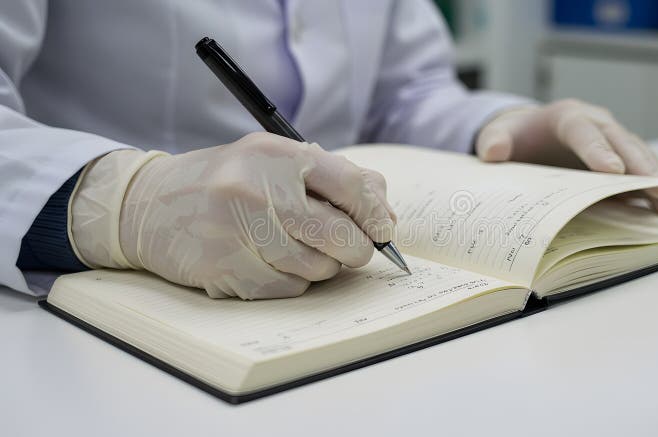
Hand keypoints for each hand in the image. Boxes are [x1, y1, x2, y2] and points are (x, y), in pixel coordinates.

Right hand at [71, 133, 395, 299]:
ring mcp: (237, 229)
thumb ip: (329, 178)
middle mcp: (257, 187)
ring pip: (315, 268)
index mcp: (276, 154)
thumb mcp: (270, 161)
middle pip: (339, 236)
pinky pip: (284, 288)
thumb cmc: (222, 183)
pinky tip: (268, 264)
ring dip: (319, 268)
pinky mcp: (224, 266)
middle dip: (354, 250)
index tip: (382, 231)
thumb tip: (384, 212)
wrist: (146, 204)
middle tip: (349, 251)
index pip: (352, 185)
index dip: (376, 214)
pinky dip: (287, 282)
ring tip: (299, 252)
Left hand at [475, 99, 657, 216]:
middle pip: (624, 143)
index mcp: (567, 117)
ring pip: (640, 157)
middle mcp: (597, 124)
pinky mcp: (620, 160)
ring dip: (657, 181)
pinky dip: (653, 191)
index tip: (613, 172)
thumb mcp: (498, 134)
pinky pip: (641, 174)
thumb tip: (493, 153)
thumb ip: (493, 140)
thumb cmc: (516, 135)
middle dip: (642, 167)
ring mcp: (612, 142)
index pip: (585, 131)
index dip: (599, 150)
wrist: (528, 134)